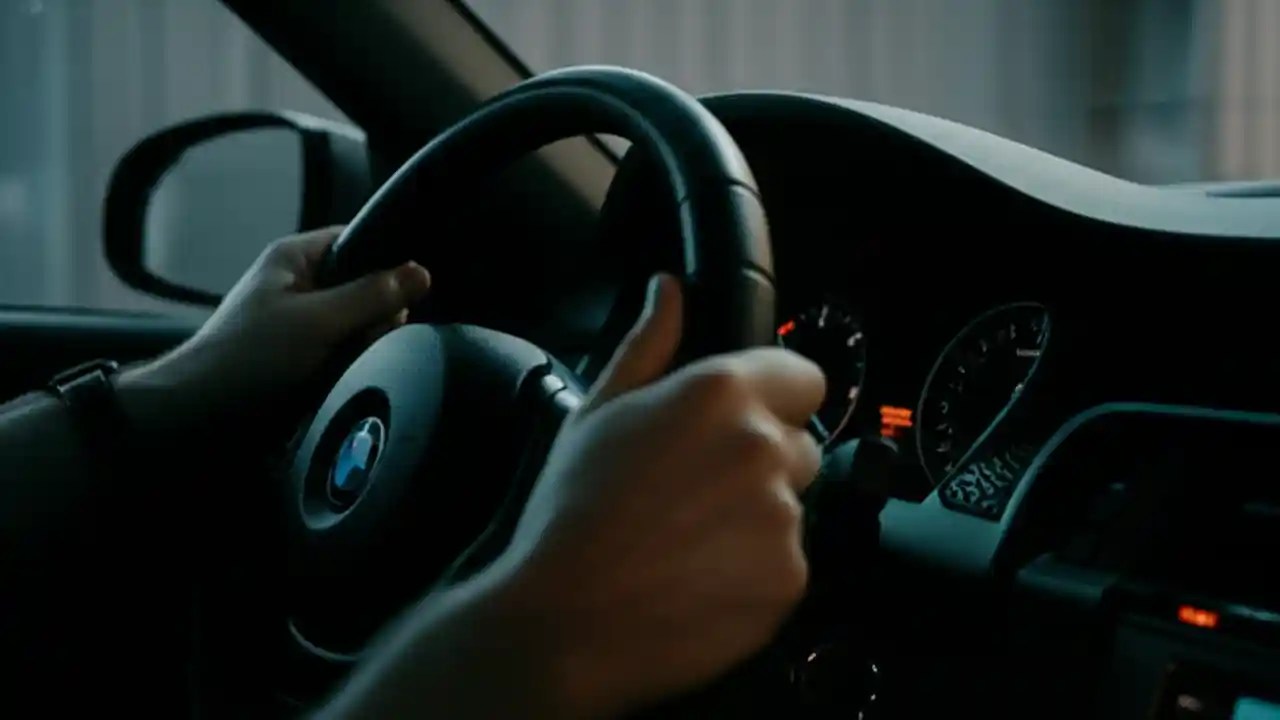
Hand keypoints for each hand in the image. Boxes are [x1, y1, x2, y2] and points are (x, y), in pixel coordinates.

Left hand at [138, 227, 431, 418]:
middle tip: (363, 337)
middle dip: (376, 315)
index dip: (387, 264)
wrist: (201, 415)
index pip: (360, 240)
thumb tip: (422, 273)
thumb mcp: (318, 320)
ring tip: (345, 363)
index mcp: (296, 257)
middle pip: (367, 287)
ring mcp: (302, 321)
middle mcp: (301, 284)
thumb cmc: (249, 356)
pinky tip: (342, 376)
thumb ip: (372, 296)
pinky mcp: (304, 356)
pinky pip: (345, 351)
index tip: (404, 294)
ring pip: (360, 324)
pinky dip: (349, 364)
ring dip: (363, 344)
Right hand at [500, 274, 824, 716]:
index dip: (772, 399)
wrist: (565, 620)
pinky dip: (755, 571)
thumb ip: (649, 343)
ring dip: (755, 519)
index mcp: (721, 392)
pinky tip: (698, 577)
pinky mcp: (789, 578)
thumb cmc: (571, 512)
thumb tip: (669, 292)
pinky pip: (787, 563)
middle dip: (761, 462)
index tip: (735, 427)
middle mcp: (764, 446)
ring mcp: (783, 517)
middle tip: (694, 492)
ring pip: (792, 507)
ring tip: (686, 540)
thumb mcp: (597, 411)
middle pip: (798, 444)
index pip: (803, 377)